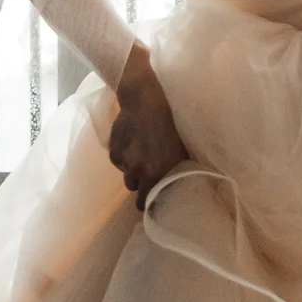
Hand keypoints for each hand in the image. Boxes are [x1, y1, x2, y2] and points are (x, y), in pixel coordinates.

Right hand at [108, 43, 187, 209]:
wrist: (146, 99)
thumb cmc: (172, 119)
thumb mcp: (182, 145)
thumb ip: (180, 166)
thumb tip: (187, 180)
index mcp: (159, 172)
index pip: (148, 202)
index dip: (151, 202)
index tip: (155, 200)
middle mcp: (140, 172)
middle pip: (136, 191)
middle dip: (142, 188)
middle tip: (148, 177)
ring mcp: (125, 163)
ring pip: (127, 176)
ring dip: (134, 171)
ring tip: (142, 155)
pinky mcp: (114, 152)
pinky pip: (119, 162)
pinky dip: (124, 157)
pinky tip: (132, 142)